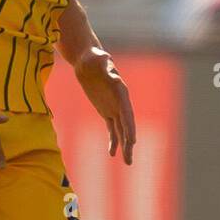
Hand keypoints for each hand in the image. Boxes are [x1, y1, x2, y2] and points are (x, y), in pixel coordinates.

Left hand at [74, 47, 135, 164]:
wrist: (87, 59)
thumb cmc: (92, 57)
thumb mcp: (97, 57)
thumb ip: (103, 60)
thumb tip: (108, 62)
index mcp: (120, 91)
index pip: (127, 111)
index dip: (129, 126)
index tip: (132, 140)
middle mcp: (120, 101)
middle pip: (126, 125)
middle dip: (129, 142)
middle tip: (130, 159)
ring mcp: (114, 107)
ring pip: (121, 130)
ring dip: (124, 146)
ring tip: (127, 162)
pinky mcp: (106, 110)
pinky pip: (111, 128)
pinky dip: (113, 140)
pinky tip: (113, 153)